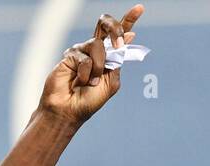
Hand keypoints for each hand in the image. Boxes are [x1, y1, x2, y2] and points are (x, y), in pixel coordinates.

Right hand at [38, 5, 143, 127]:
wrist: (69, 110)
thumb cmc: (90, 100)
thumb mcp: (112, 82)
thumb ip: (118, 60)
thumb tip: (129, 36)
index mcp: (109, 56)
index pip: (119, 34)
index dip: (129, 20)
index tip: (140, 8)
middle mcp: (95, 49)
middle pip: (106, 25)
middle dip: (115, 29)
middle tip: (118, 45)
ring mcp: (82, 50)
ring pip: (98, 46)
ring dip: (98, 68)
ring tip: (91, 82)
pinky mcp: (70, 53)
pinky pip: (85, 58)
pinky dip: (86, 73)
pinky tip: (79, 80)